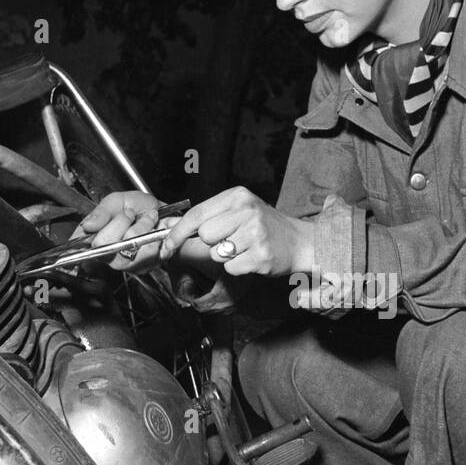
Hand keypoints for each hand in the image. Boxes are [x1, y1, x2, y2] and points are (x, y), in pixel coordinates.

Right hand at [74, 190, 163, 272]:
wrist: (166, 215)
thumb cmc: (140, 208)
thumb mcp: (118, 201)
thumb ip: (102, 211)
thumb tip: (88, 225)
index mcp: (95, 238)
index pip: (80, 246)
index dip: (82, 241)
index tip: (94, 227)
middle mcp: (108, 255)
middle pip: (105, 245)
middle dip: (122, 222)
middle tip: (131, 214)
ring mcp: (126, 264)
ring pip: (131, 247)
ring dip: (143, 227)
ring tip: (147, 219)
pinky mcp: (146, 266)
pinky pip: (150, 251)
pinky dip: (156, 235)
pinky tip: (154, 230)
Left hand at [159, 187, 314, 277]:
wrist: (299, 241)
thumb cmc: (265, 226)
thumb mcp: (238, 211)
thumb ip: (207, 217)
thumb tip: (170, 227)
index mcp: (238, 196)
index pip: (196, 214)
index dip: (177, 233)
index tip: (166, 246)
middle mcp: (247, 212)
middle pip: (204, 235)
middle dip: (212, 243)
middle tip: (231, 240)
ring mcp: (255, 234)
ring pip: (216, 254)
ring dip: (226, 256)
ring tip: (245, 248)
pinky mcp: (260, 256)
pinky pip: (231, 268)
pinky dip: (238, 268)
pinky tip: (252, 258)